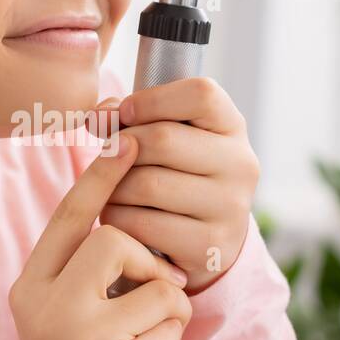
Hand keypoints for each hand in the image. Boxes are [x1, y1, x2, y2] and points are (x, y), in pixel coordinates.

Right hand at [9, 131, 192, 339]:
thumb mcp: (57, 303)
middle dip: (143, 258)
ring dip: (164, 302)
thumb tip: (114, 181)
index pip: (67, 218)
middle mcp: (49, 310)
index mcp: (29, 287)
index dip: (99, 177)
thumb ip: (76, 258)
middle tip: (147, 287)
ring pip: (155, 282)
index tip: (127, 141)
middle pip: (113, 239)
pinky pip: (173, 320)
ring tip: (145, 329)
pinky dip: (174, 332)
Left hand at [83, 76, 259, 294]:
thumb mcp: (167, 138)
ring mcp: (229, 208)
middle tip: (107, 159)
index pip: (200, 94)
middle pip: (162, 139)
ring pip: (145, 184)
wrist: (206, 243)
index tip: (125, 113)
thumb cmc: (175, 176)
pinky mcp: (208, 245)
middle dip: (120, 147)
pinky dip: (117, 219)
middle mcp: (241, 165)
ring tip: (111, 190)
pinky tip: (121, 217)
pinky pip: (140, 224)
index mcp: (232, 127)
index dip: (152, 99)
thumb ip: (132, 116)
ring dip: (112, 187)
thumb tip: (99, 116)